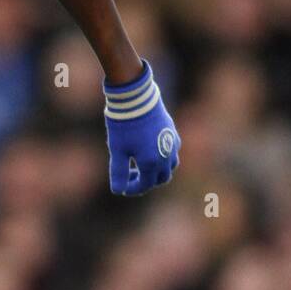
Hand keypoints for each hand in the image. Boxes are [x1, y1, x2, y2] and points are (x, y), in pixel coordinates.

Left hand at [104, 60, 179, 194]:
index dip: (132, 188)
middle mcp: (166, 157)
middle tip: (130, 175)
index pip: (145, 185)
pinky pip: (172, 153)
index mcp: (151, 163)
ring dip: (156, 171)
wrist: (137, 98)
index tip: (123, 186)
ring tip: (140, 164)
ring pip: (169, 167)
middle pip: (160, 179)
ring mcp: (172, 145)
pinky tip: (148, 150)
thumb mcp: (117, 151)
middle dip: (146, 181)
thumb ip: (119, 172)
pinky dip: (163, 159)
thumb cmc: (124, 126)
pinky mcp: (173, 134)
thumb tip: (119, 191)